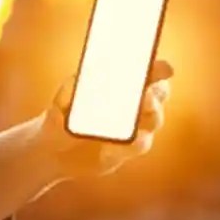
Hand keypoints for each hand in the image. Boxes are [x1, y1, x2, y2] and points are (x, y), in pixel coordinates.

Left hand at [38, 60, 172, 179]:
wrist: (55, 151)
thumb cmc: (61, 116)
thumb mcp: (60, 102)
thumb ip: (69, 91)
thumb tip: (78, 78)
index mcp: (121, 84)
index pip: (148, 73)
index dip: (160, 69)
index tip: (165, 69)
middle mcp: (133, 104)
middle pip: (158, 96)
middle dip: (157, 94)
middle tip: (145, 96)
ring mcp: (134, 127)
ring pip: (154, 121)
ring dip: (149, 118)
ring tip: (135, 120)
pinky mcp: (128, 150)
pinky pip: (139, 146)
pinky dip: (129, 145)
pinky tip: (111, 147)